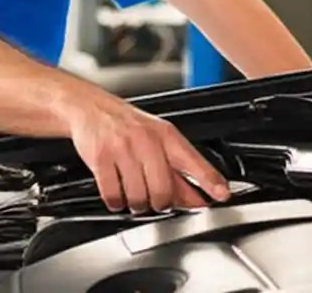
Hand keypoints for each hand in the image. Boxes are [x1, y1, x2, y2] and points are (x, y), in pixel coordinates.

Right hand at [67, 93, 229, 213]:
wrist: (88, 107)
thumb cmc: (125, 125)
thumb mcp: (156, 138)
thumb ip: (176, 170)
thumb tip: (196, 199)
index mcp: (165, 135)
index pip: (193, 161)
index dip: (210, 181)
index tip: (223, 195)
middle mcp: (146, 140)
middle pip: (164, 191)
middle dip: (161, 204)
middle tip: (156, 201)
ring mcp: (122, 149)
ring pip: (138, 197)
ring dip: (137, 204)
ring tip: (133, 194)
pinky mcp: (100, 158)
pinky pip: (113, 196)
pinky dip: (116, 202)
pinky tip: (117, 194)